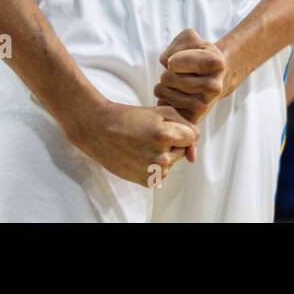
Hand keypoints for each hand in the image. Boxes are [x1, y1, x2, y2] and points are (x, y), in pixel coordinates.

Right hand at [66, 100, 198, 187]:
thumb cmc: (130, 118)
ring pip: (172, 163)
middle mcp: (161, 158)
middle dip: (173, 142)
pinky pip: (161, 173)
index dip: (180, 129)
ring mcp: (153, 172)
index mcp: (164, 136)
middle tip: (149, 133)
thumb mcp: (161, 111)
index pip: (192, 136)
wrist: (99, 130)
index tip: (164, 125)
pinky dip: (155, 165)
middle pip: (182, 150)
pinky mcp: (146, 182)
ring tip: (143, 144)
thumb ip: (186, 126)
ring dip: (164, 154)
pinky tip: (140, 154)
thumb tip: (193, 155)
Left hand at [153, 28, 227, 124]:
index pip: (175, 62)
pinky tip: (175, 97)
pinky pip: (162, 106)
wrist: (214, 79)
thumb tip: (169, 64)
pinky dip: (163, 99)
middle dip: (167, 72)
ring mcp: (205, 104)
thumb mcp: (191, 39)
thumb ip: (176, 44)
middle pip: (166, 77)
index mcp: (216, 63)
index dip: (171, 60)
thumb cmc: (198, 55)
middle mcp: (215, 86)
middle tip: (179, 74)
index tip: (175, 62)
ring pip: (161, 91)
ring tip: (177, 84)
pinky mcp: (193, 118)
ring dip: (163, 86)